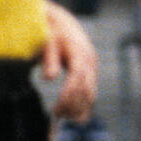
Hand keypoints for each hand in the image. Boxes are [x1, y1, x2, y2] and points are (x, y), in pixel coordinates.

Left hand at [42, 1, 97, 121]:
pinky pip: (90, 94)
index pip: (78, 78)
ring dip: (78, 109)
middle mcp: (90, 62)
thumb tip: (48, 78)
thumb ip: (49, 60)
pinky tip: (71, 115)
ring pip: (91, 95)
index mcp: (79, 52)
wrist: (63, 24)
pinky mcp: (91, 74)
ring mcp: (93, 68)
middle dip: (73, 105)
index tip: (57, 108)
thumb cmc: (51, 34)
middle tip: (56, 115)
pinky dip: (83, 106)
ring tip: (60, 116)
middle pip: (86, 89)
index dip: (69, 95)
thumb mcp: (47, 43)